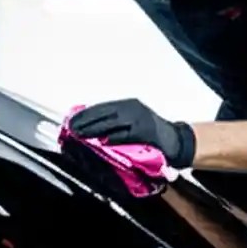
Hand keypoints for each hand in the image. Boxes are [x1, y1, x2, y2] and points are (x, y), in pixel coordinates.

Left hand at [67, 98, 196, 167]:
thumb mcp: (131, 122)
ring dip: (95, 129)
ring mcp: (140, 119)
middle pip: (105, 113)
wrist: (176, 140)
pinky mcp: (147, 132)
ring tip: (81, 135)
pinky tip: (104, 142)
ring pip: (113, 123)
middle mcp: (133, 108)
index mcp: (127, 105)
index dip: (86, 114)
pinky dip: (116, 138)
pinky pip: (128, 135)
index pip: (102, 107)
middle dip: (86, 121)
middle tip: (71, 129)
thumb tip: (88, 127)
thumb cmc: (151, 134)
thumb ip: (114, 123)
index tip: (71, 120)